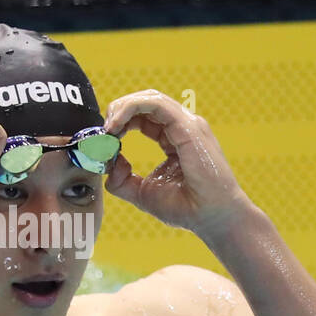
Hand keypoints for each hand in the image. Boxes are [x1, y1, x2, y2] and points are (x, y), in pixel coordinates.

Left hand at [103, 90, 249, 239]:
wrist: (211, 218)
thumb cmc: (187, 207)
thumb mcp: (143, 193)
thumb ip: (122, 179)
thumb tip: (109, 163)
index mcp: (174, 137)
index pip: (143, 115)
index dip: (120, 121)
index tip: (104, 140)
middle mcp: (183, 126)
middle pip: (145, 102)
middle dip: (118, 111)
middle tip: (103, 132)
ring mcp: (187, 124)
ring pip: (149, 98)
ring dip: (122, 108)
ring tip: (109, 128)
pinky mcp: (188, 128)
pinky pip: (156, 104)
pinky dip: (131, 109)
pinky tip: (117, 126)